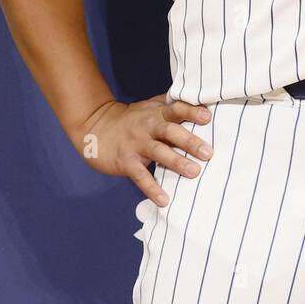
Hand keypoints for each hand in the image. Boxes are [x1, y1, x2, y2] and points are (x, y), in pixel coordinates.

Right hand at [78, 95, 212, 205]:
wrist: (96, 126)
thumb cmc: (133, 118)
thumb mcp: (151, 107)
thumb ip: (173, 105)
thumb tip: (203, 103)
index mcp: (158, 112)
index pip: (176, 109)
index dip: (191, 112)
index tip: (208, 117)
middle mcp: (148, 126)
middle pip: (170, 131)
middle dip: (190, 142)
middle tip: (208, 153)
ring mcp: (136, 144)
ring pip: (158, 152)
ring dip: (177, 162)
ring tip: (194, 172)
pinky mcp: (125, 161)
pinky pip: (140, 176)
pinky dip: (152, 188)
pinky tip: (164, 200)